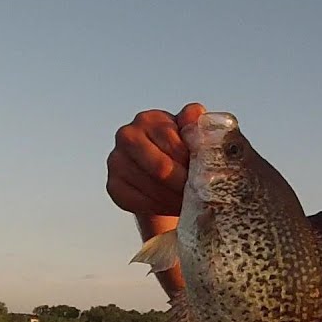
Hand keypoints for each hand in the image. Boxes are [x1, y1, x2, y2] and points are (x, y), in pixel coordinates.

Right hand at [106, 102, 205, 216]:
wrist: (160, 175)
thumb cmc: (178, 152)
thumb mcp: (189, 134)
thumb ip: (194, 122)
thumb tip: (194, 114)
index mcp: (148, 119)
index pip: (173, 144)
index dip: (193, 163)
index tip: (208, 176)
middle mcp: (127, 136)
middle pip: (160, 167)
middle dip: (184, 183)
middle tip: (201, 194)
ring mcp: (116, 161)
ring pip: (151, 188)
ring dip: (174, 199)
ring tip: (191, 202)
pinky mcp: (113, 186)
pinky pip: (139, 202)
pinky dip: (160, 207)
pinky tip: (172, 206)